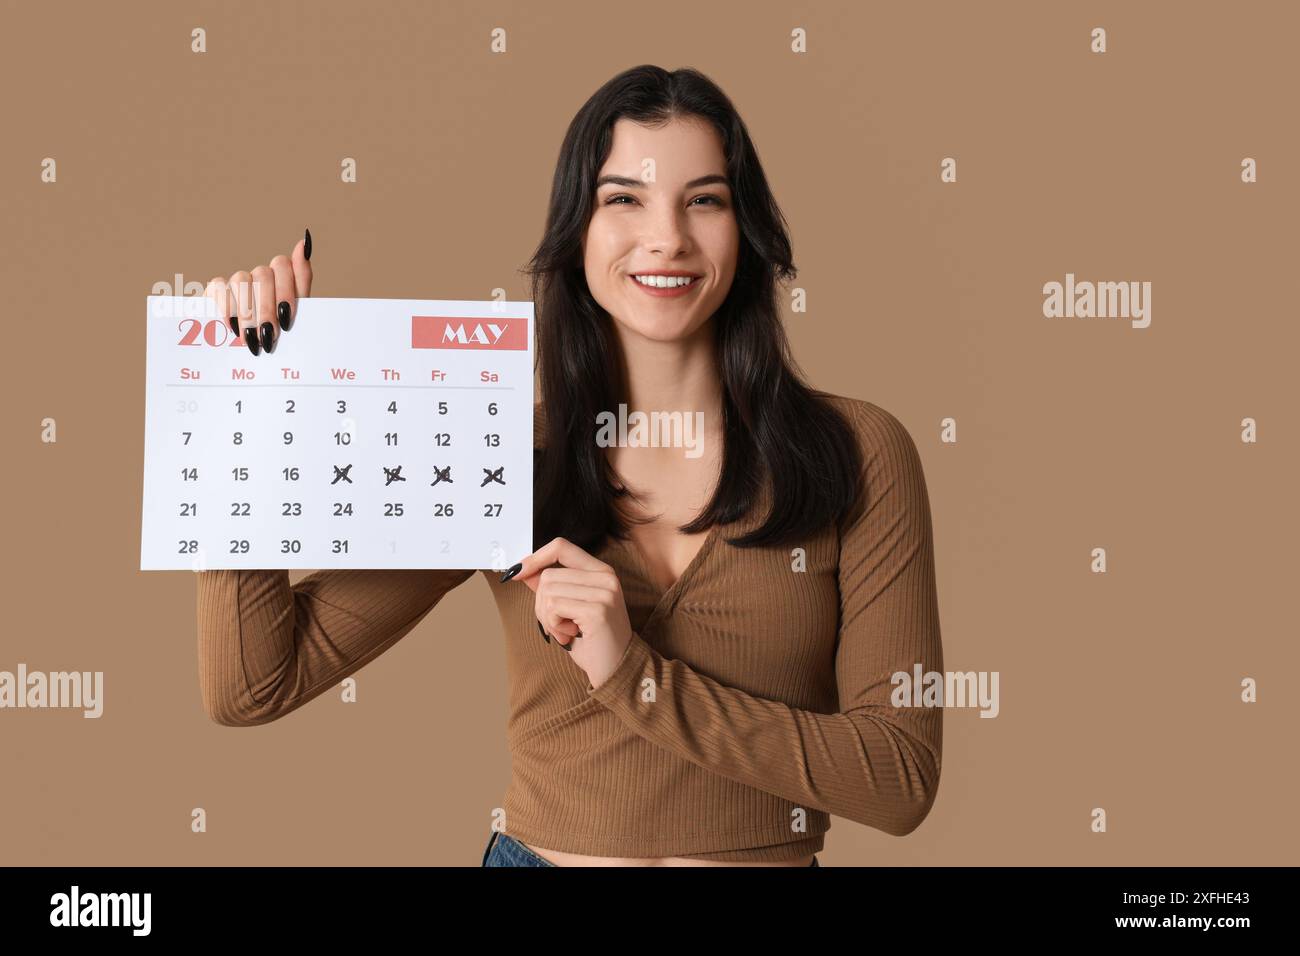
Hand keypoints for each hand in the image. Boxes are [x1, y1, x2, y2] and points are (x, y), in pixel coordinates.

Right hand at [203, 228, 312, 355]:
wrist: (249, 355)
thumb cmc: (276, 335)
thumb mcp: (296, 316)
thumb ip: (302, 281)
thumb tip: (304, 241)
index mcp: (283, 279)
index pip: (284, 265)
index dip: (285, 291)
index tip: (287, 318)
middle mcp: (261, 275)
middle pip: (263, 275)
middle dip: (266, 309)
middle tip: (268, 335)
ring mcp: (239, 280)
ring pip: (242, 279)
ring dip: (247, 311)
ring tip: (251, 337)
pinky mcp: (217, 289)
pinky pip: (219, 286)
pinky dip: (227, 307)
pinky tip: (232, 326)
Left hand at [509, 537, 633, 689]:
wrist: (616, 670)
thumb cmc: (592, 640)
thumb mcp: (569, 609)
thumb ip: (552, 587)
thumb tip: (524, 571)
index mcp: (601, 571)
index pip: (561, 547)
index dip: (535, 558)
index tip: (517, 573)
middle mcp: (606, 577)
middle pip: (548, 575)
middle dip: (541, 604)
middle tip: (556, 625)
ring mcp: (604, 592)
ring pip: (548, 591)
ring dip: (547, 618)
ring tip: (565, 631)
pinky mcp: (597, 610)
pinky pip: (554, 607)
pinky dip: (553, 625)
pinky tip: (569, 636)